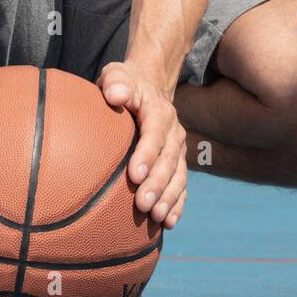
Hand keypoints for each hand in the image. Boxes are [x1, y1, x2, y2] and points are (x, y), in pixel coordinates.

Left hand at [97, 61, 187, 228]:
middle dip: (158, 184)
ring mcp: (177, 148)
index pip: (154, 134)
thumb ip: (116, 81)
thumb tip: (114, 94)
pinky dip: (177, 203)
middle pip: (169, 160)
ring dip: (169, 198)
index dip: (147, 154)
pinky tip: (169, 222)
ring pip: (178, 176)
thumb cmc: (125, 83)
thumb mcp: (117, 74)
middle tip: (143, 205)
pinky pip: (182, 184)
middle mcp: (173, 132)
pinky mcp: (177, 161)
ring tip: (157, 217)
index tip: (134, 175)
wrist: (150, 86)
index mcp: (158, 111)